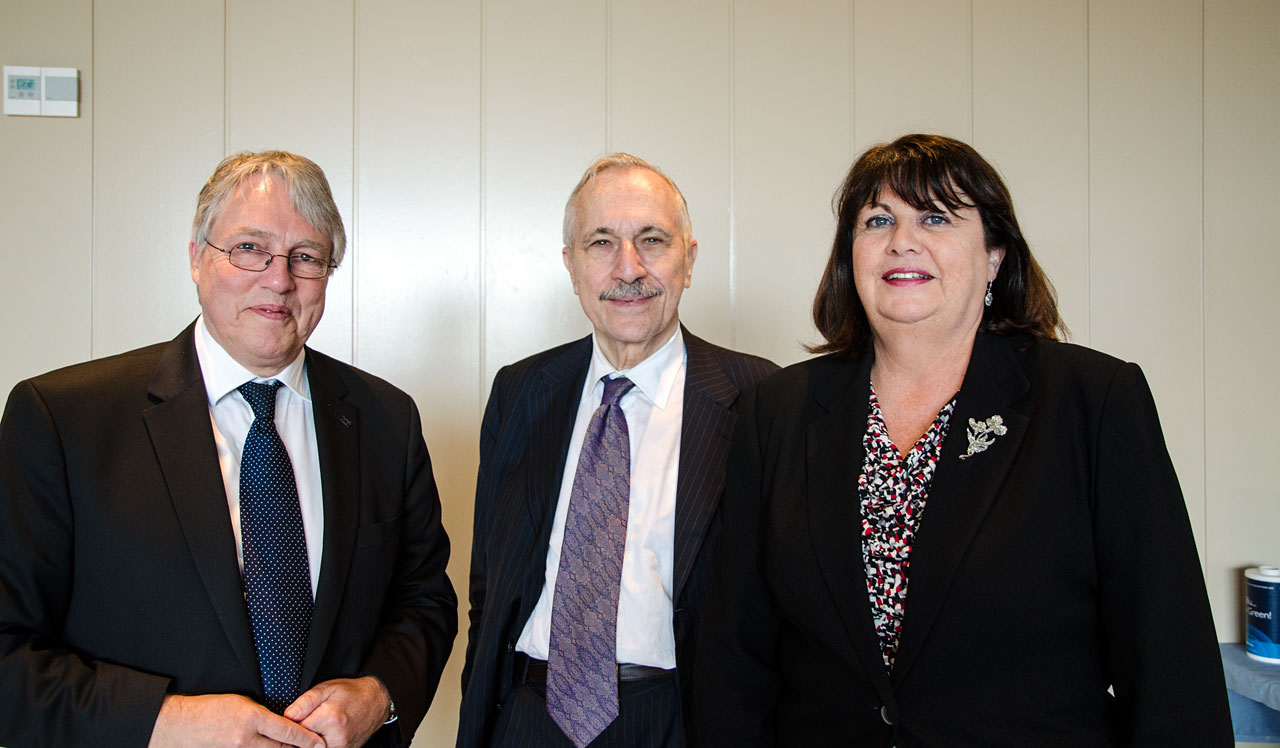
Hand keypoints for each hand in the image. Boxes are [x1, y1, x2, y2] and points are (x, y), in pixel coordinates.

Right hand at [148, 693, 324, 747]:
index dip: (307, 739)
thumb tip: (284, 723)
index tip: (319, 743)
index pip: (288, 731)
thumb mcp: (242, 703)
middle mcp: (246, 738)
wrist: (181, 724)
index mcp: (252, 718)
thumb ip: (264, 715)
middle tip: (314, 747)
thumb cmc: (212, 708)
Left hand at [285, 676, 390, 747]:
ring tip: (317, 726)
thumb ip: (305, 702)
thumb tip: (287, 716)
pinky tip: (323, 733)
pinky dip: (319, 744)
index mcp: (330, 719)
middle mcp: (337, 738)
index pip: (297, 730)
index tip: (296, 718)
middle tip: (307, 721)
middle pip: (304, 743)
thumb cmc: (351, 693)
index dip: (292, 724)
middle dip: (301, 734)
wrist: (376, 702)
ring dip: (310, 740)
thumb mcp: (326, 688)